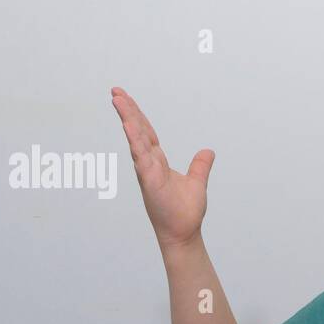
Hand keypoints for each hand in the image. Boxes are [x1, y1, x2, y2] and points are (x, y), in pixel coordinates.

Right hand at [111, 87, 214, 249]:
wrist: (183, 232)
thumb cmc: (185, 211)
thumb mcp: (197, 182)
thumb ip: (200, 166)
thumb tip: (208, 152)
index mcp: (158, 161)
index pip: (146, 132)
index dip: (137, 115)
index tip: (125, 98)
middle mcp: (149, 163)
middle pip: (137, 130)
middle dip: (127, 110)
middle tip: (115, 91)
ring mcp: (147, 170)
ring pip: (136, 139)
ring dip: (128, 119)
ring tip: (118, 99)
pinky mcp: (149, 179)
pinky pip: (140, 156)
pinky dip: (135, 140)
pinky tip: (129, 125)